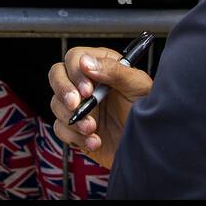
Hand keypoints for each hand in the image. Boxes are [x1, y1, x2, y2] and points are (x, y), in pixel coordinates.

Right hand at [48, 46, 152, 168]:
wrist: (150, 148)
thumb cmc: (150, 115)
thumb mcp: (138, 87)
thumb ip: (115, 71)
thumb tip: (87, 63)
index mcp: (103, 67)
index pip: (75, 58)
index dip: (76, 72)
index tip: (87, 90)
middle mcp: (89, 84)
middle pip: (57, 75)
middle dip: (63, 91)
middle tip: (76, 105)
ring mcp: (81, 107)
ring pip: (56, 103)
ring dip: (73, 118)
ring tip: (93, 128)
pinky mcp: (76, 129)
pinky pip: (60, 128)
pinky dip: (74, 137)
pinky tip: (94, 141)